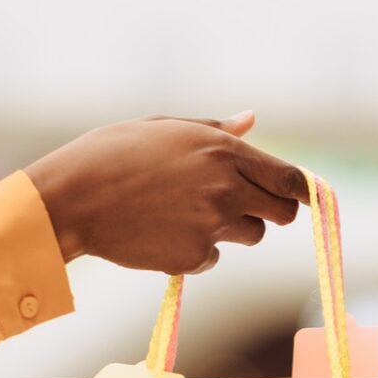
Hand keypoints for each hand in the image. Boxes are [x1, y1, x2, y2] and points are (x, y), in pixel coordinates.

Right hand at [25, 113, 307, 274]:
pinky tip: (163, 232)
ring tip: (186, 212)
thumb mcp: (164, 128)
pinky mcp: (195, 256)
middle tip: (244, 206)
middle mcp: (227, 188)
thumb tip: (251, 120)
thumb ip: (215, 129)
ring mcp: (213, 225)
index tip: (305, 198)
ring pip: (251, 236)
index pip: (289, 178)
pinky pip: (214, 257)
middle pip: (282, 213)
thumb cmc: (112, 154)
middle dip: (271, 211)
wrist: (71, 198)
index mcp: (223, 150)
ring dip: (232, 229)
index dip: (303, 191)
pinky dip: (198, 251)